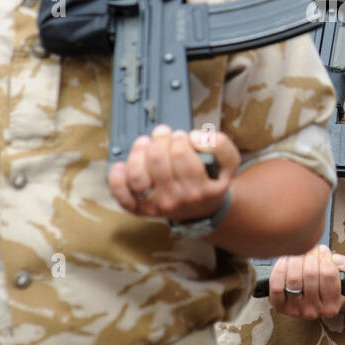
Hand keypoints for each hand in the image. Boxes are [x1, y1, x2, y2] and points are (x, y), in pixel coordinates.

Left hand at [109, 124, 239, 221]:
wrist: (201, 209)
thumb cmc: (210, 181)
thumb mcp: (228, 163)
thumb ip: (220, 144)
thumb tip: (195, 137)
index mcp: (199, 190)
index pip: (181, 156)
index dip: (179, 140)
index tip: (181, 137)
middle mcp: (176, 201)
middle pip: (158, 161)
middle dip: (159, 140)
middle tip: (163, 134)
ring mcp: (156, 206)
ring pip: (138, 176)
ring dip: (138, 153)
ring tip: (145, 142)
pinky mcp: (140, 209)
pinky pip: (122, 196)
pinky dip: (116, 180)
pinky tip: (120, 165)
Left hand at [269, 246, 344, 319]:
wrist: (317, 297)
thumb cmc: (335, 284)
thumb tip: (338, 260)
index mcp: (332, 307)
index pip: (329, 274)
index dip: (325, 256)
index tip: (323, 249)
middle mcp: (313, 312)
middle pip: (310, 274)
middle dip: (310, 255)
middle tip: (311, 248)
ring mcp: (295, 311)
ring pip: (293, 278)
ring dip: (295, 259)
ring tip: (300, 252)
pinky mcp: (279, 307)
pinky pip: (276, 285)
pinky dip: (280, 269)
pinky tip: (286, 260)